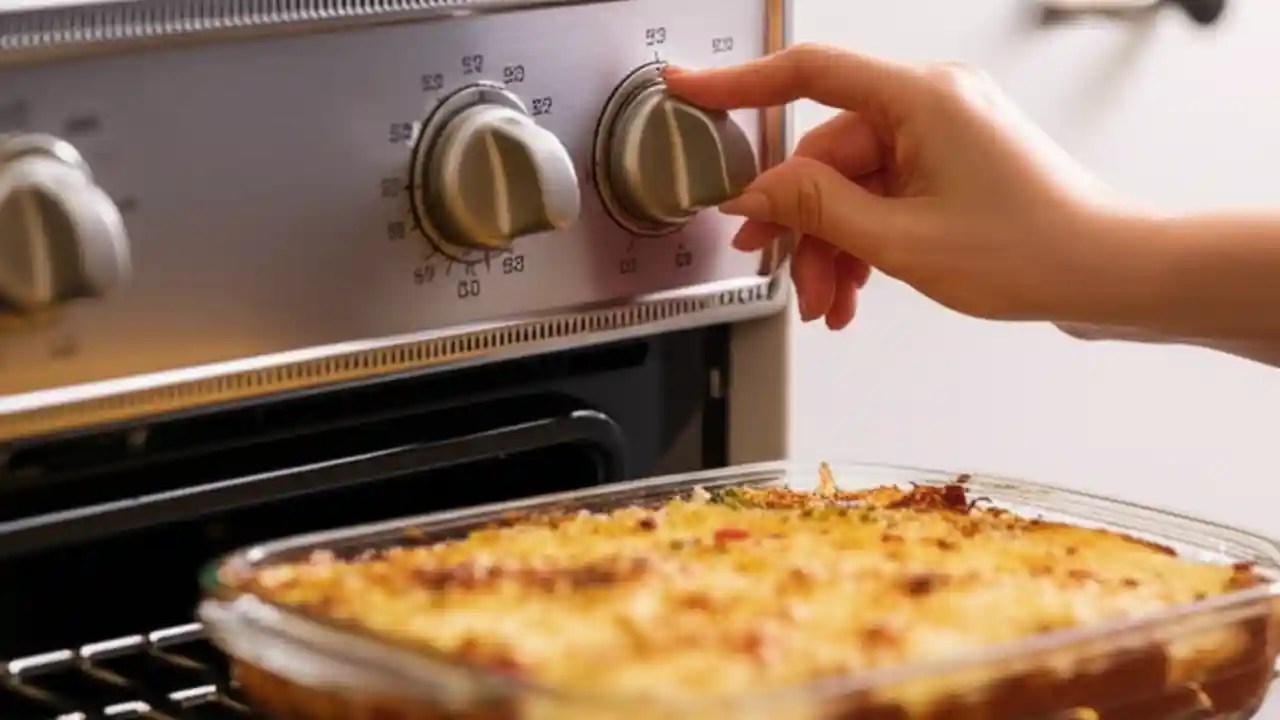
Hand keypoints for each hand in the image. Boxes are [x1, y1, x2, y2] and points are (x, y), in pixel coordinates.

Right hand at [665, 45, 1123, 328]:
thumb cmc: (1036, 249)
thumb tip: (756, 194)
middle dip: (802, 224)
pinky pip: (883, 196)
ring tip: (829, 302)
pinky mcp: (951, 168)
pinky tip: (854, 291)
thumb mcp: (903, 240)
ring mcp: (943, 137)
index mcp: (922, 98)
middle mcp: (932, 105)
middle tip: (781, 272)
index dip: (738, 83)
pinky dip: (863, 244)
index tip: (689, 90)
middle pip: (827, 154)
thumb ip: (818, 210)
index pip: (806, 74)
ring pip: (852, 186)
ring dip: (832, 246)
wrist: (1111, 275)